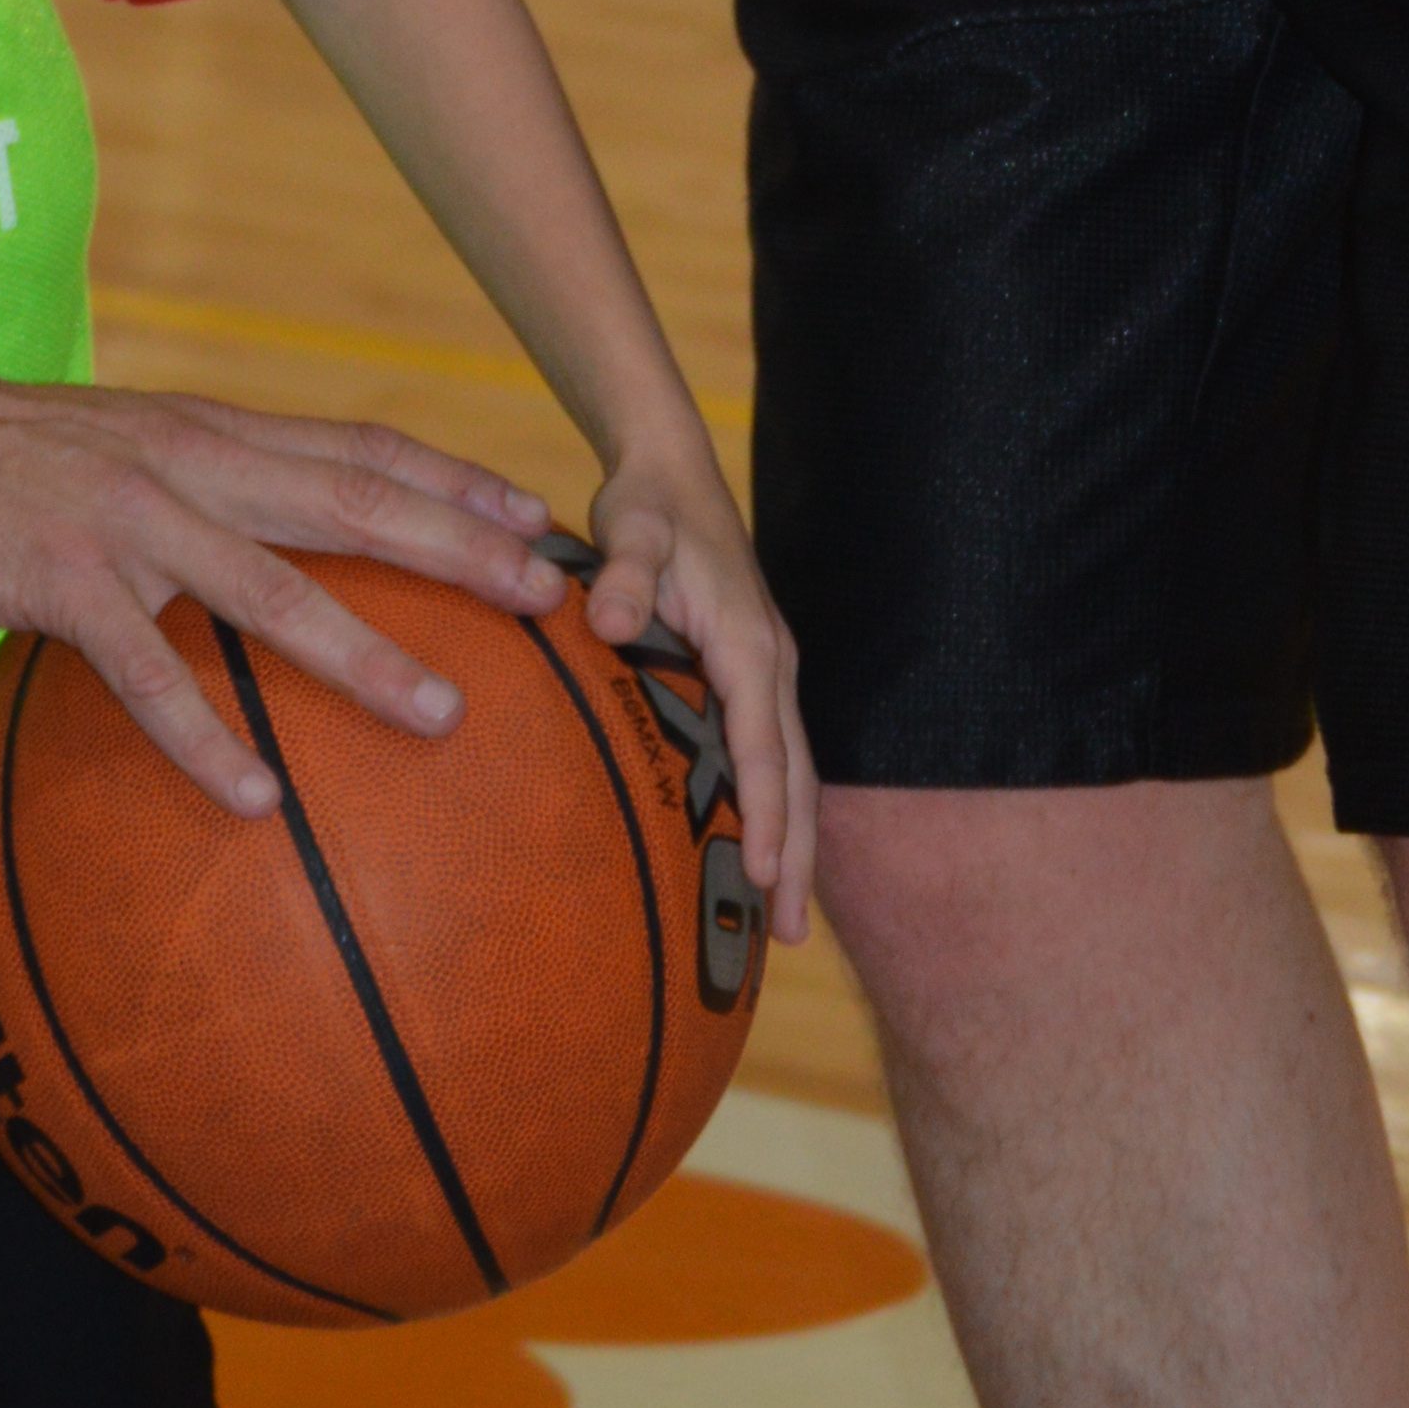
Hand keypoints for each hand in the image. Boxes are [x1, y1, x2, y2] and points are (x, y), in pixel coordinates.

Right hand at [0, 358, 565, 823]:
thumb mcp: (115, 450)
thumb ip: (188, 485)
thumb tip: (252, 532)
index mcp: (208, 435)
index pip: (358, 447)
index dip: (453, 479)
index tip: (538, 517)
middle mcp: (189, 465)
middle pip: (353, 502)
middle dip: (462, 549)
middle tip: (551, 598)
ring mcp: (129, 520)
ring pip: (273, 590)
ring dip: (366, 653)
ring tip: (445, 714)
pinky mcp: (61, 578)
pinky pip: (147, 669)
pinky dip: (204, 735)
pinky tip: (254, 796)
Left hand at [582, 431, 814, 946]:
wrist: (672, 474)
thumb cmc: (649, 506)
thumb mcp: (633, 528)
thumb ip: (625, 574)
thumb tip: (609, 618)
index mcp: (749, 641)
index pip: (763, 743)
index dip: (767, 811)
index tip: (767, 873)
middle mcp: (770, 664)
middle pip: (794, 773)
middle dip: (798, 852)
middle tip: (792, 934)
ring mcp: (766, 672)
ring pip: (790, 770)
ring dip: (793, 839)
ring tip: (786, 918)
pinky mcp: (750, 677)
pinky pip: (770, 754)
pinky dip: (774, 807)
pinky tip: (756, 851)